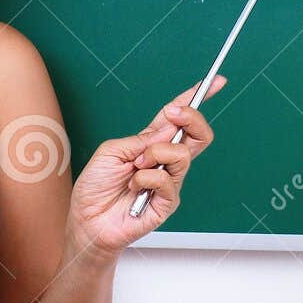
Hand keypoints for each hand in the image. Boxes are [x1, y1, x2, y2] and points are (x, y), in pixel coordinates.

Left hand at [67, 75, 225, 256]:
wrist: (87, 221)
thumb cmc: (95, 187)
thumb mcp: (110, 151)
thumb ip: (141, 138)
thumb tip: (170, 129)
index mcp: (150, 144)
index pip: (178, 119)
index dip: (196, 99)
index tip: (216, 81)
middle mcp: (164, 161)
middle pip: (197, 135)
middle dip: (191, 118)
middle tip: (174, 115)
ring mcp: (168, 181)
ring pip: (182, 154)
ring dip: (156, 153)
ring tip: (136, 166)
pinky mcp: (167, 202)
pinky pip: (167, 180)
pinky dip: (146, 178)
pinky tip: (134, 187)